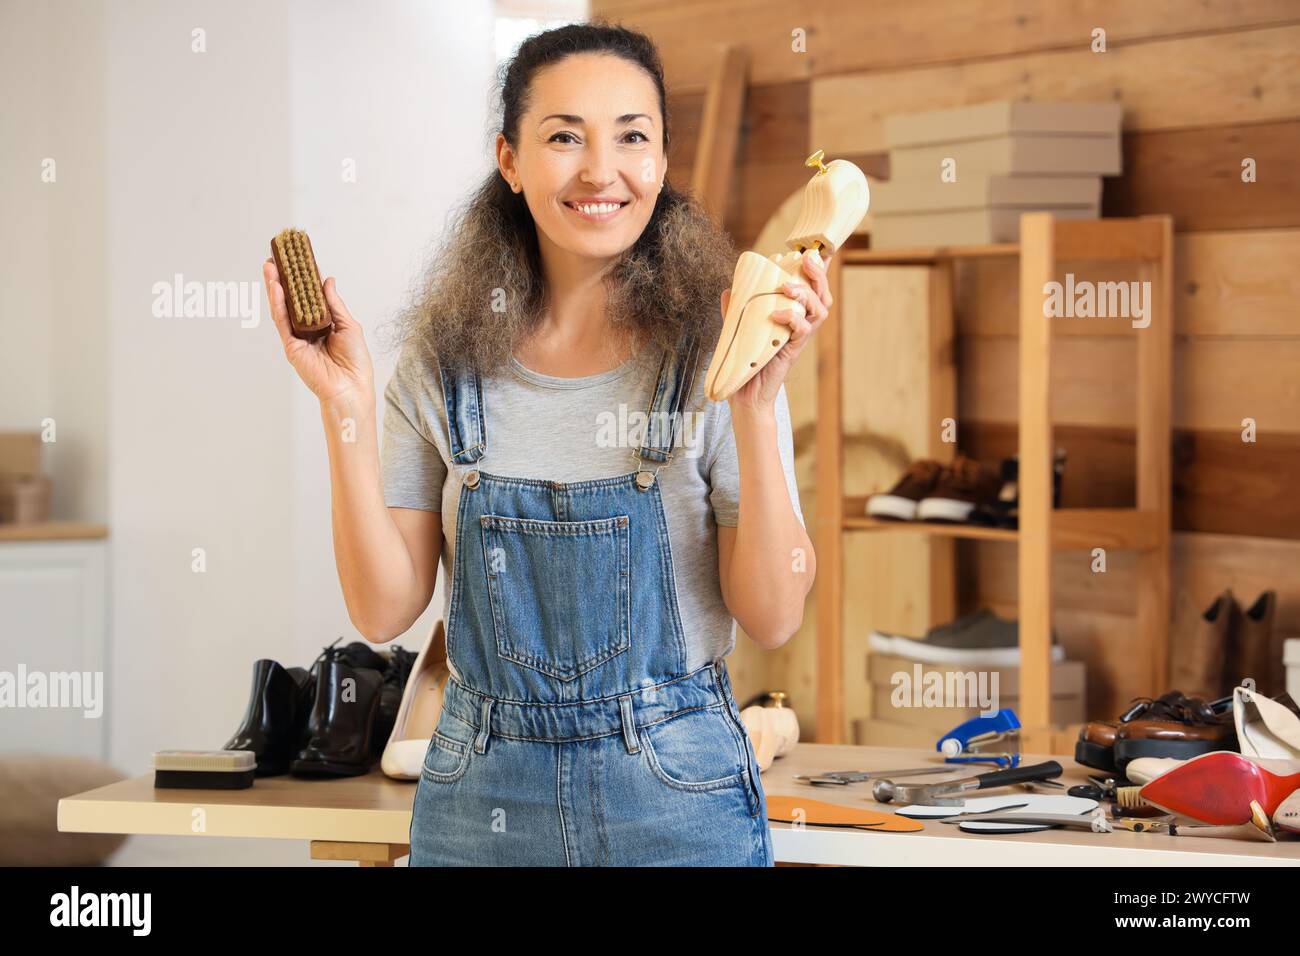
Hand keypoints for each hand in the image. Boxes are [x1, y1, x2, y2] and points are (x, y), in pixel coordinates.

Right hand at [263, 259, 373, 406]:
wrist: (351, 387)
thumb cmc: (355, 362)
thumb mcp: (349, 325)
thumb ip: (334, 304)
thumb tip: (327, 280)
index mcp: (323, 324)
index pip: (309, 298)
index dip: (303, 279)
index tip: (299, 259)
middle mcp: (308, 329)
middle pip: (293, 300)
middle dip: (284, 279)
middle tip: (277, 258)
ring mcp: (298, 338)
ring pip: (283, 308)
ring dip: (276, 287)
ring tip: (271, 266)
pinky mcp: (291, 346)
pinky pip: (282, 322)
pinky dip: (278, 304)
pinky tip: (276, 287)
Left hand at [725, 248, 832, 410]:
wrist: (744, 392)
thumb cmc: (746, 361)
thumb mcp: (739, 329)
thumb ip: (735, 310)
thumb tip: (727, 289)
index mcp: (793, 315)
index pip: (811, 290)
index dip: (817, 271)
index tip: (812, 251)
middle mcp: (800, 325)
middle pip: (823, 295)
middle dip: (817, 275)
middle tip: (805, 260)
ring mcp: (798, 338)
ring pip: (820, 310)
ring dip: (806, 293)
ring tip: (787, 287)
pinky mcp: (792, 351)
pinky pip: (803, 331)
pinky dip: (792, 318)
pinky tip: (777, 314)